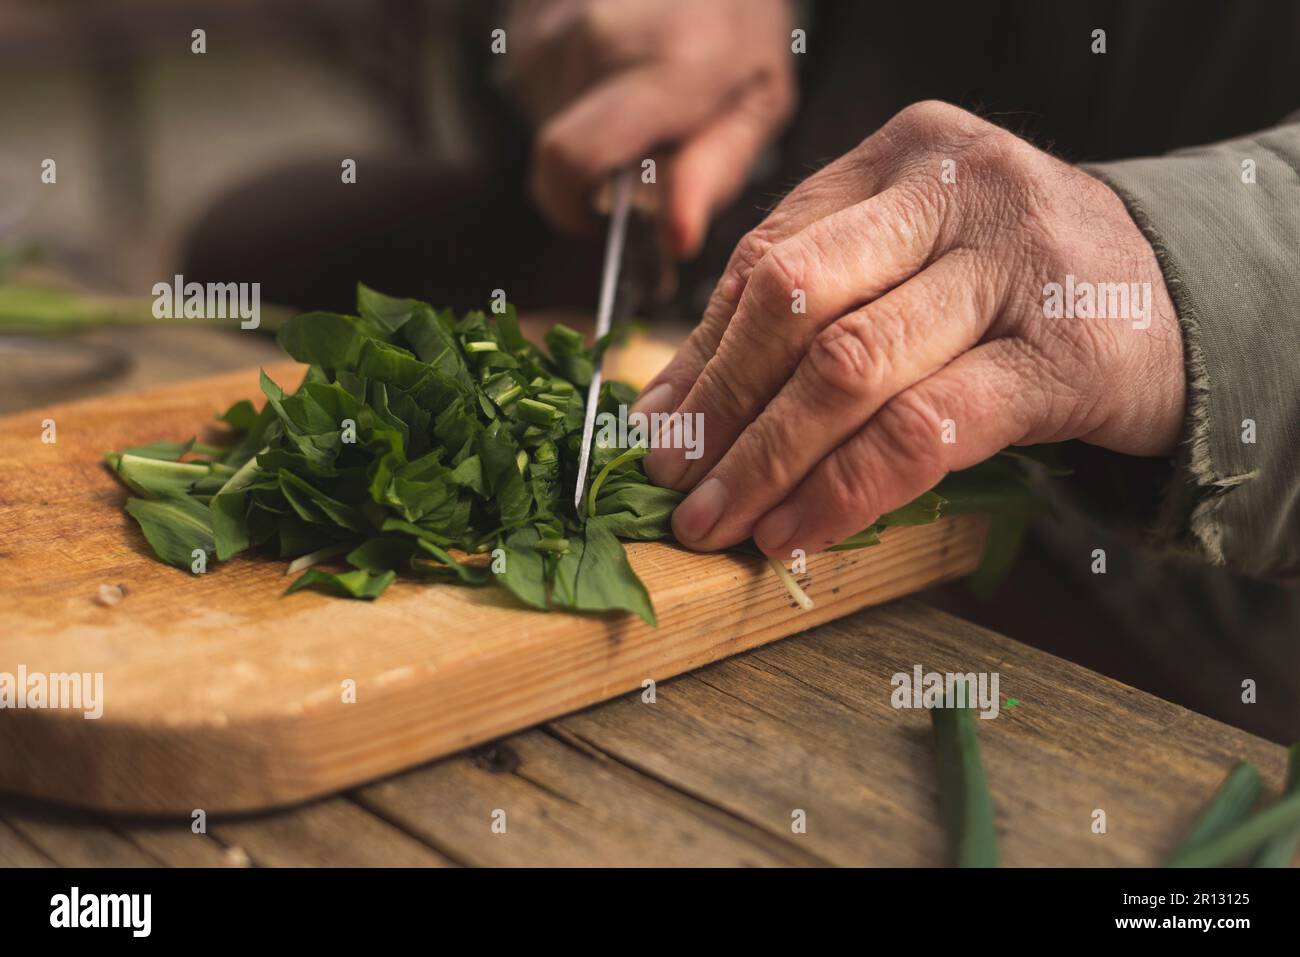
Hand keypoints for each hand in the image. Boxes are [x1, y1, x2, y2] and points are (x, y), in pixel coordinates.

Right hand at [503, 0, 794, 256]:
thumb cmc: (739, 24)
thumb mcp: (758, 103)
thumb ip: (712, 173)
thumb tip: (677, 242)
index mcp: (666, 66)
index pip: (571, 159)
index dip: (571, 207)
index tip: (599, 217)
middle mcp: (597, 36)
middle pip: (558, 148)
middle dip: (593, 163)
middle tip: (642, 133)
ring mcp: (554, 22)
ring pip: (546, 117)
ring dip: (585, 121)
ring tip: (633, 85)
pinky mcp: (528, 19)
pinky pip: (536, 84)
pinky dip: (571, 90)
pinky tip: (610, 64)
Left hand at [633, 101, 1186, 555]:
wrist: (1181, 302)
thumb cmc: (1018, 289)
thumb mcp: (914, 266)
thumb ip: (809, 310)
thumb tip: (676, 404)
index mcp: (904, 153)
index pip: (768, 254)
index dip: (701, 354)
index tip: (657, 431)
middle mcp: (956, 190)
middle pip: (795, 297)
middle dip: (721, 405)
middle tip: (675, 485)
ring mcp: (1015, 266)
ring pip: (849, 366)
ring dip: (767, 460)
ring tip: (720, 522)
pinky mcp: (1061, 355)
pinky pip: (923, 429)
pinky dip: (847, 490)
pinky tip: (801, 531)